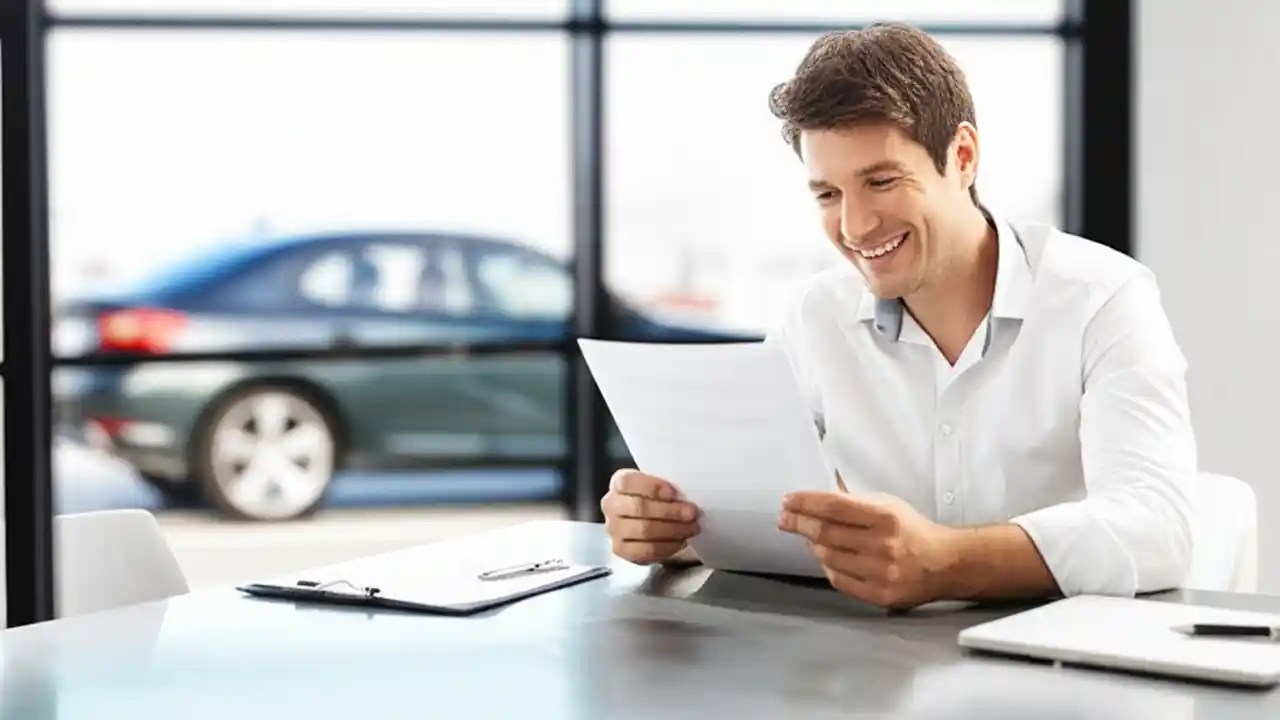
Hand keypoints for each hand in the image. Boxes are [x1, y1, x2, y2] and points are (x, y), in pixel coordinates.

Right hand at [601, 469, 700, 564]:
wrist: (646, 520)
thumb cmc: (655, 499)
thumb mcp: (659, 487)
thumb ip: (667, 488)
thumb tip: (686, 496)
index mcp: (619, 482)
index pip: (628, 482)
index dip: (652, 487)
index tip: (674, 493)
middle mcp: (611, 504)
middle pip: (638, 508)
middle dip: (669, 511)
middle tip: (691, 513)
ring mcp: (613, 528)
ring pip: (643, 530)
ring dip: (672, 530)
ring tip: (691, 528)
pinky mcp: (620, 549)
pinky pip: (645, 551)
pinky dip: (667, 547)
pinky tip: (681, 541)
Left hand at [778, 491, 958, 608]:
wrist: (945, 563)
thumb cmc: (912, 529)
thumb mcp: (887, 504)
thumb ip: (854, 501)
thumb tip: (818, 495)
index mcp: (885, 516)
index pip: (833, 506)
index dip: (805, 502)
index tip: (788, 500)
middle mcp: (882, 545)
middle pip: (825, 533)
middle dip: (798, 523)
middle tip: (784, 518)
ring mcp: (880, 572)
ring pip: (828, 557)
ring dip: (813, 545)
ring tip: (809, 537)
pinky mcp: (879, 594)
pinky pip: (839, 580)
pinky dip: (827, 567)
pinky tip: (826, 557)